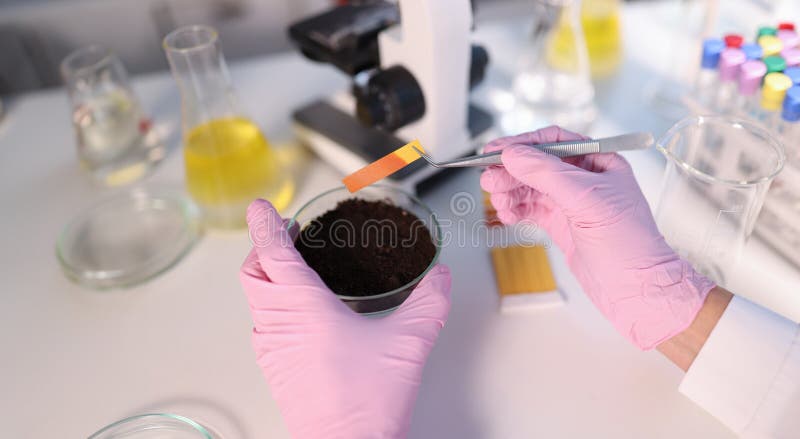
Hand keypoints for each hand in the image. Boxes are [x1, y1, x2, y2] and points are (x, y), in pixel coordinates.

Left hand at [239, 199, 450, 437]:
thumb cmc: (364, 403)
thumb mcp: (407, 344)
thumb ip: (428, 304)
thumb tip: (438, 278)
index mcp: (302, 308)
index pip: (272, 253)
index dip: (265, 225)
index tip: (260, 207)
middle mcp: (279, 325)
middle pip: (253, 273)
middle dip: (263, 248)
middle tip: (283, 236)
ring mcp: (273, 350)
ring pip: (256, 300)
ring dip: (267, 276)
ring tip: (293, 268)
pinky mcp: (276, 370)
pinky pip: (264, 324)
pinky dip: (273, 304)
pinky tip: (302, 312)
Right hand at [480, 126, 714, 348]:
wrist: (636, 291)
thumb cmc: (630, 245)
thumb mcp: (585, 200)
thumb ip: (546, 174)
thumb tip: (514, 154)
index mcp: (600, 162)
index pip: (554, 142)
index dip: (523, 144)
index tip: (495, 151)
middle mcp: (586, 180)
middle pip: (538, 165)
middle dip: (512, 171)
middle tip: (489, 179)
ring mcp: (574, 204)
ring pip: (532, 188)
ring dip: (511, 192)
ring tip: (497, 201)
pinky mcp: (564, 226)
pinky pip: (533, 210)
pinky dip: (517, 210)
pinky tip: (508, 214)